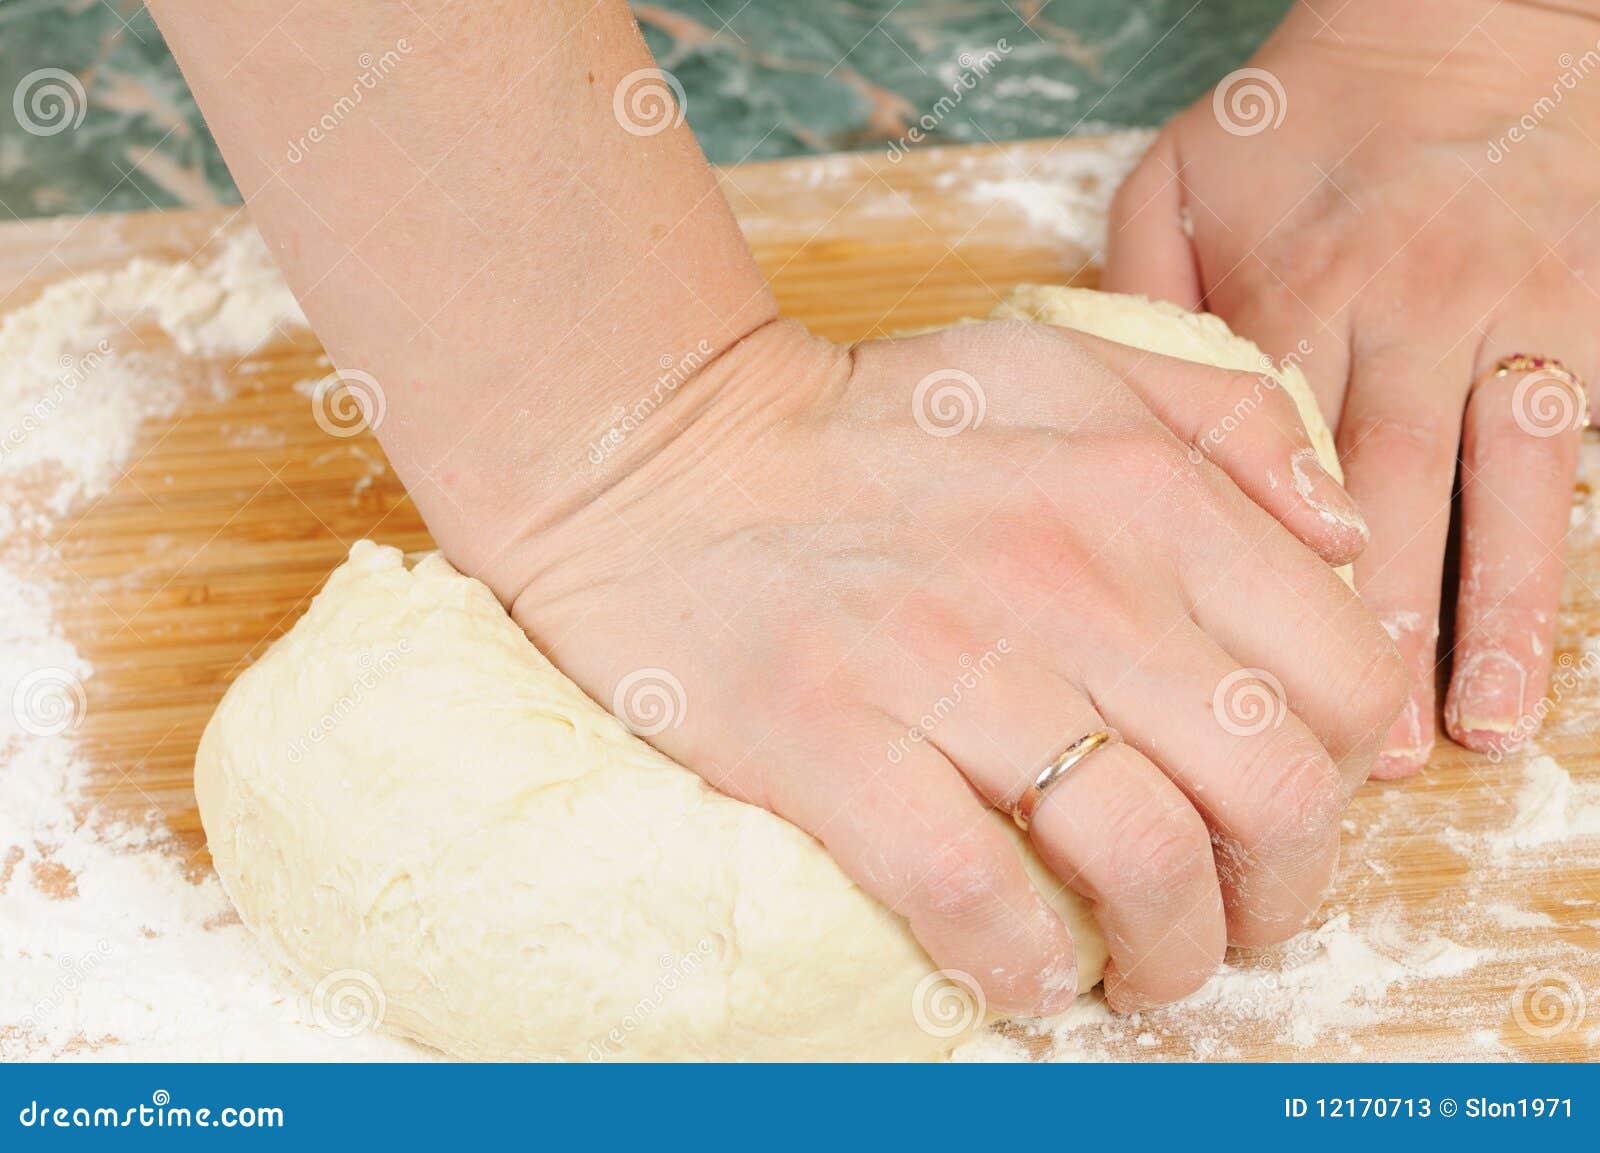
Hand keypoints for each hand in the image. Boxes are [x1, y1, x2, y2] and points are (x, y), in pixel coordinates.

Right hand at [490, 317, 1405, 1012]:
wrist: (661, 460)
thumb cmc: (870, 431)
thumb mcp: (1065, 367)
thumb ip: (1222, 421)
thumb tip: (1343, 538)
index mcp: (1141, 494)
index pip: (1344, 674)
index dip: (1347, 771)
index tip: (1288, 807)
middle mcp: (1066, 577)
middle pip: (1273, 791)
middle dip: (1281, 892)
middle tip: (1232, 913)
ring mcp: (943, 665)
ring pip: (1144, 862)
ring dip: (1169, 952)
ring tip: (1142, 962)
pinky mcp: (830, 741)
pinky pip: (977, 899)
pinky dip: (1026, 966)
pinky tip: (1027, 970)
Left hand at [1106, 0, 1599, 772]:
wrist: (1470, 22)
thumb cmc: (1304, 117)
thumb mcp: (1180, 179)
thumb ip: (1137, 300)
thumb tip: (1104, 431)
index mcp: (1298, 290)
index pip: (1279, 463)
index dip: (1266, 580)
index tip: (1245, 683)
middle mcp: (1415, 313)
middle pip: (1397, 495)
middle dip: (1380, 633)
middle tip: (1366, 760)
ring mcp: (1517, 320)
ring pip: (1510, 488)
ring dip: (1495, 614)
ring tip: (1487, 729)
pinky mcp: (1589, 324)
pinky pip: (1580, 449)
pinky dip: (1567, 545)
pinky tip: (1558, 632)